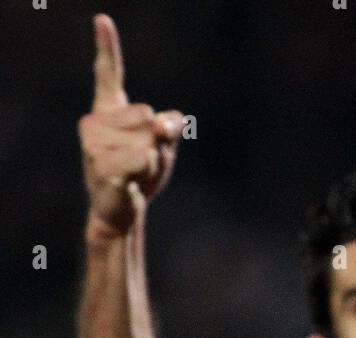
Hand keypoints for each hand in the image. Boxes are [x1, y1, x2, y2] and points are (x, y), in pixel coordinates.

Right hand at [78, 14, 183, 242]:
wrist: (122, 211)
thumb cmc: (141, 175)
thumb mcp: (164, 147)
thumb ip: (171, 128)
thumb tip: (162, 123)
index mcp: (108, 111)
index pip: (108, 74)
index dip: (106, 46)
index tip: (102, 19)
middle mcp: (94, 122)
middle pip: (147, 116)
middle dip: (157, 142)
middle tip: (142, 161)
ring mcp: (94, 144)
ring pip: (146, 140)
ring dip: (153, 161)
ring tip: (136, 174)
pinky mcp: (103, 166)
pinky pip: (142, 158)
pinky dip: (149, 170)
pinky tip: (134, 182)